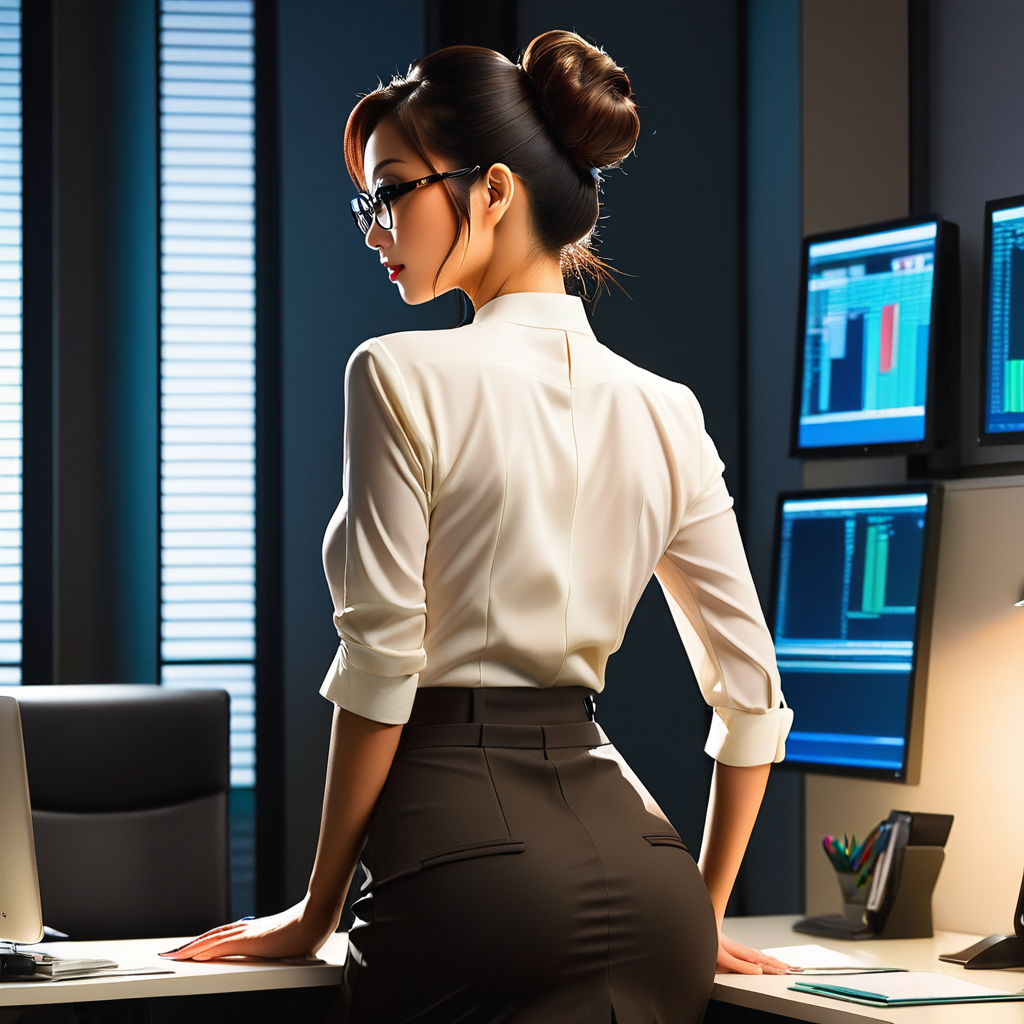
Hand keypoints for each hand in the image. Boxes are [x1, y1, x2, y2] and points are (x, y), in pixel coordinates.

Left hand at [159, 896, 336, 961]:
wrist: (317, 918)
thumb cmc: (308, 929)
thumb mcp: (287, 937)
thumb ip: (274, 941)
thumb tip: (272, 946)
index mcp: (256, 930)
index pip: (223, 935)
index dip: (205, 942)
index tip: (191, 948)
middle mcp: (248, 929)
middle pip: (213, 936)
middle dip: (192, 945)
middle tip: (173, 953)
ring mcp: (248, 934)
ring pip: (212, 939)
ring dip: (192, 947)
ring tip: (175, 955)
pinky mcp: (250, 941)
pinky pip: (221, 946)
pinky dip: (204, 950)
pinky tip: (193, 955)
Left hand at [716, 931, 792, 974]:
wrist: (707, 929)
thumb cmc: (713, 945)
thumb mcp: (725, 959)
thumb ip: (742, 966)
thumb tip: (759, 970)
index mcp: (745, 955)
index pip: (765, 964)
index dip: (777, 969)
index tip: (788, 972)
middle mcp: (747, 951)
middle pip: (767, 959)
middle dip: (781, 965)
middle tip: (794, 968)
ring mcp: (744, 950)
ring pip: (764, 956)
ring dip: (775, 961)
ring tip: (785, 965)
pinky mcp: (740, 950)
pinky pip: (758, 955)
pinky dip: (766, 958)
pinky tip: (766, 958)